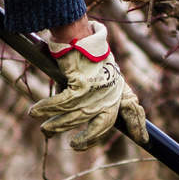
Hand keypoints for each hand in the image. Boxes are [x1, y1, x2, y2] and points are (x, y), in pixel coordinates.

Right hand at [29, 22, 148, 149]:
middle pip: (100, 125)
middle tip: (74, 146)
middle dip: (87, 139)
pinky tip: (35, 112)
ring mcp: (95, 91)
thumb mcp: (106, 71)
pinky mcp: (80, 84)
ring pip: (75, 116)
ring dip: (57, 125)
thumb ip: (104, 90)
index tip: (143, 140)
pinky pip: (60, 103)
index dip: (137, 126)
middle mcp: (110, 93)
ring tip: (46, 130)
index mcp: (118, 89)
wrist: (80, 34)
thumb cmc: (88, 51)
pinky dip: (46, 108)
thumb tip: (92, 107)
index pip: (130, 112)